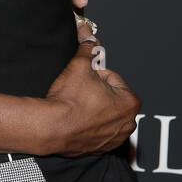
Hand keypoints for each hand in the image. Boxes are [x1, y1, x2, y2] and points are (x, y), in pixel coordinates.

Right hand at [43, 40, 140, 156]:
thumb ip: (87, 49)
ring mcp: (115, 138)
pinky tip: (76, 120)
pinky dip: (88, 126)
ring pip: (104, 114)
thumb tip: (87, 33)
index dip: (94, 75)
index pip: (112, 78)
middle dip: (96, 92)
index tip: (83, 78)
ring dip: (93, 109)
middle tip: (78, 92)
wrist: (51, 127)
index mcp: (130, 102)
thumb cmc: (68, 102)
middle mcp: (128, 122)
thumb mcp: (79, 66)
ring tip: (76, 106)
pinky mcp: (101, 148)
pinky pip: (97, 132)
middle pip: (110, 97)